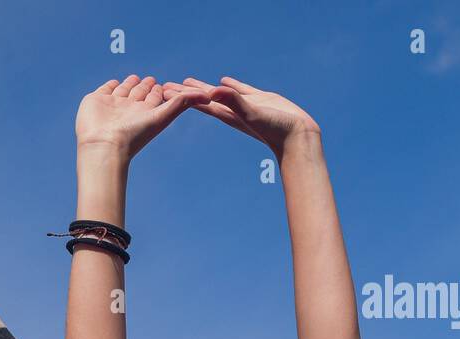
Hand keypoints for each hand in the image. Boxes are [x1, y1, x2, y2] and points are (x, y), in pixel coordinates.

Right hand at [75, 75, 208, 160]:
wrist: (103, 146)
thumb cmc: (133, 136)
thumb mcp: (163, 117)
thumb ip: (183, 103)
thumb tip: (209, 97)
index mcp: (144, 111)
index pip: (155, 97)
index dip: (161, 91)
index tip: (168, 87)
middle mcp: (128, 108)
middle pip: (140, 92)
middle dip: (146, 85)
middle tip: (151, 80)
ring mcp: (111, 104)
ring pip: (123, 90)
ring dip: (129, 83)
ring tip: (135, 79)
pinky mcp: (94, 101)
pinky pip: (104, 90)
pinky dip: (109, 86)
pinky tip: (113, 83)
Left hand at [165, 76, 320, 157]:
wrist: (296, 137)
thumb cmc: (274, 129)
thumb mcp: (251, 113)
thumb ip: (234, 101)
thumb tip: (213, 91)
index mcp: (227, 114)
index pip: (198, 104)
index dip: (180, 98)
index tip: (163, 92)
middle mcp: (233, 110)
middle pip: (202, 99)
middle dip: (184, 93)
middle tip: (165, 87)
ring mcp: (245, 105)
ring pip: (219, 94)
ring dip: (203, 88)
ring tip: (188, 81)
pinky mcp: (259, 99)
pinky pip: (239, 90)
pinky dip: (229, 86)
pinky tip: (223, 80)